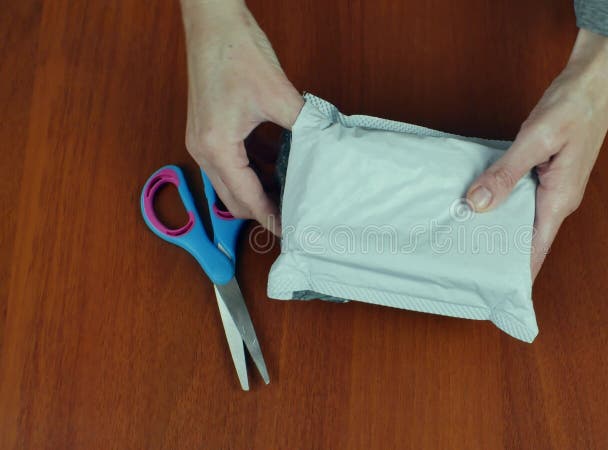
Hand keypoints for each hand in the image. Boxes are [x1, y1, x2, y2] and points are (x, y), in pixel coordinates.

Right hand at [181, 0, 302, 234]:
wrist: (212, 21)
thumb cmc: (235, 52)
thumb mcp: (279, 95)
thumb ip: (304, 127)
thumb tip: (324, 147)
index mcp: (217, 147)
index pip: (248, 198)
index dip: (272, 217)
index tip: (291, 230)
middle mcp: (202, 149)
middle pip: (234, 199)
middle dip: (263, 211)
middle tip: (294, 215)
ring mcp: (201, 139)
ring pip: (231, 182)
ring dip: (258, 190)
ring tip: (290, 193)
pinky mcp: (207, 128)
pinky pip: (229, 162)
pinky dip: (251, 169)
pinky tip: (278, 165)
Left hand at [467, 29, 607, 279]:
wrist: (596, 79)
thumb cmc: (574, 107)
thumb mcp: (536, 139)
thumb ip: (506, 173)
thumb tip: (479, 204)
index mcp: (561, 199)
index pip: (537, 249)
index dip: (518, 273)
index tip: (499, 293)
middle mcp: (560, 199)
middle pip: (529, 237)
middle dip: (503, 253)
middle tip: (469, 265)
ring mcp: (556, 185)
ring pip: (525, 216)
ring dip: (502, 227)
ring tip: (469, 238)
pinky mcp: (549, 171)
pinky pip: (525, 196)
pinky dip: (505, 202)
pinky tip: (484, 200)